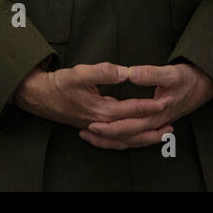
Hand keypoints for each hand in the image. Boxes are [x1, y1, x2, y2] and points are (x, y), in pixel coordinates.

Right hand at [14, 62, 174, 147]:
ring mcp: (97, 127)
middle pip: (132, 130)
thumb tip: (125, 71)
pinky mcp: (94, 126)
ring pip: (125, 138)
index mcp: (101, 110)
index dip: (151, 105)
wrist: (39, 96)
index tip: (168, 101)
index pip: (132, 110)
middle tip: (172, 126)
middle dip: (153, 128)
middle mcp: (101, 122)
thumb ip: (104, 72)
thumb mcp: (80, 73)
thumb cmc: (59, 84)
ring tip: (162, 135)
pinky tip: (137, 137)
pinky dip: (129, 140)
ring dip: (144, 138)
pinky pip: (115, 139)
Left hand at [81, 62, 212, 149]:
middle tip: (85, 132)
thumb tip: (129, 73)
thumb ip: (150, 74)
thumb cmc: (188, 79)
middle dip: (104, 137)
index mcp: (155, 115)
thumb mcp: (171, 73)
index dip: (109, 126)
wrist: (203, 85)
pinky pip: (134, 137)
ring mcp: (153, 126)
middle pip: (125, 137)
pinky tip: (109, 134)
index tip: (92, 123)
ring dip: (110, 141)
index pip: (128, 126)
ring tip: (91, 137)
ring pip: (129, 141)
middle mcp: (153, 124)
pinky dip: (120, 138)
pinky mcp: (152, 123)